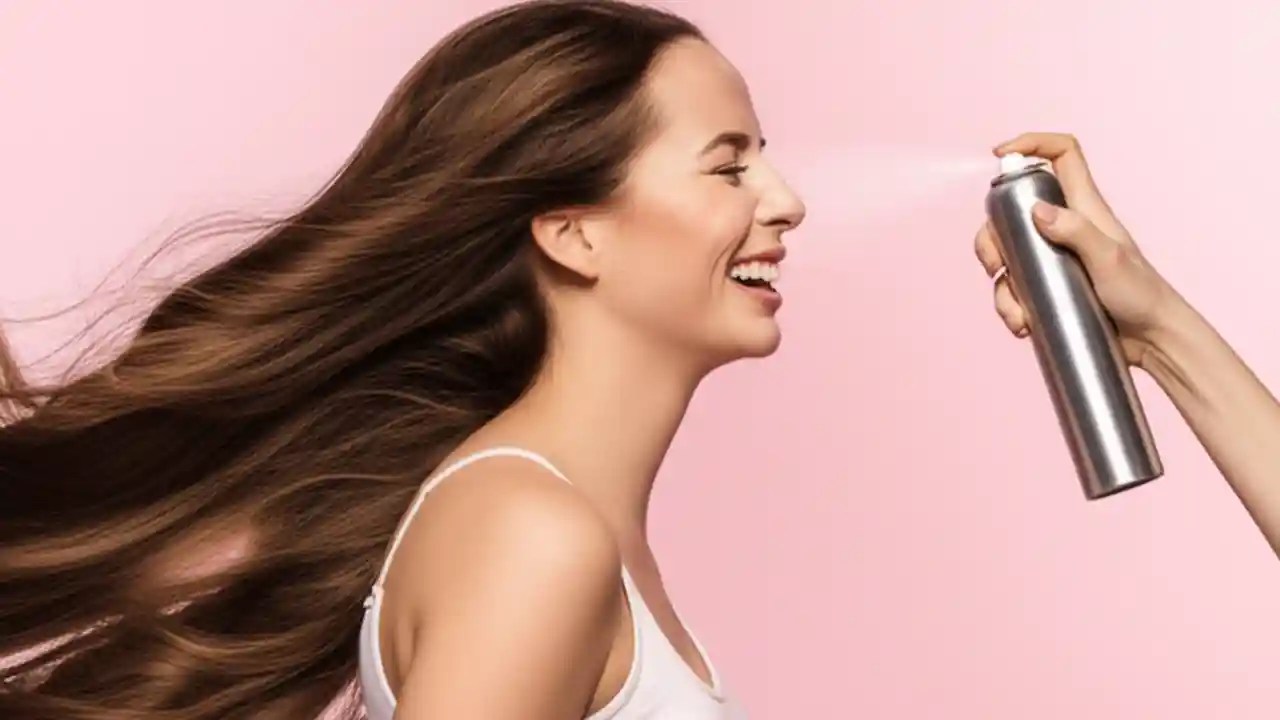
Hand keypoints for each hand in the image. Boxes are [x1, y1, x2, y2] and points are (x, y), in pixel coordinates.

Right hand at [973, 132, 1181, 364]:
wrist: (1150, 339)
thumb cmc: (1140, 295)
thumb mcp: (1109, 260)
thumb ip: (1076, 231)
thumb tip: (1036, 210)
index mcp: (1083, 207)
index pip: (1060, 155)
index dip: (1031, 144)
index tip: (999, 153)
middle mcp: (1063, 227)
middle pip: (1012, 211)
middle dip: (991, 236)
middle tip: (995, 264)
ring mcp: (1053, 257)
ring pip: (1007, 255)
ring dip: (1000, 286)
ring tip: (1016, 314)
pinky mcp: (1048, 287)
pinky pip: (1014, 289)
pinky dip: (1009, 307)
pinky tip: (1022, 325)